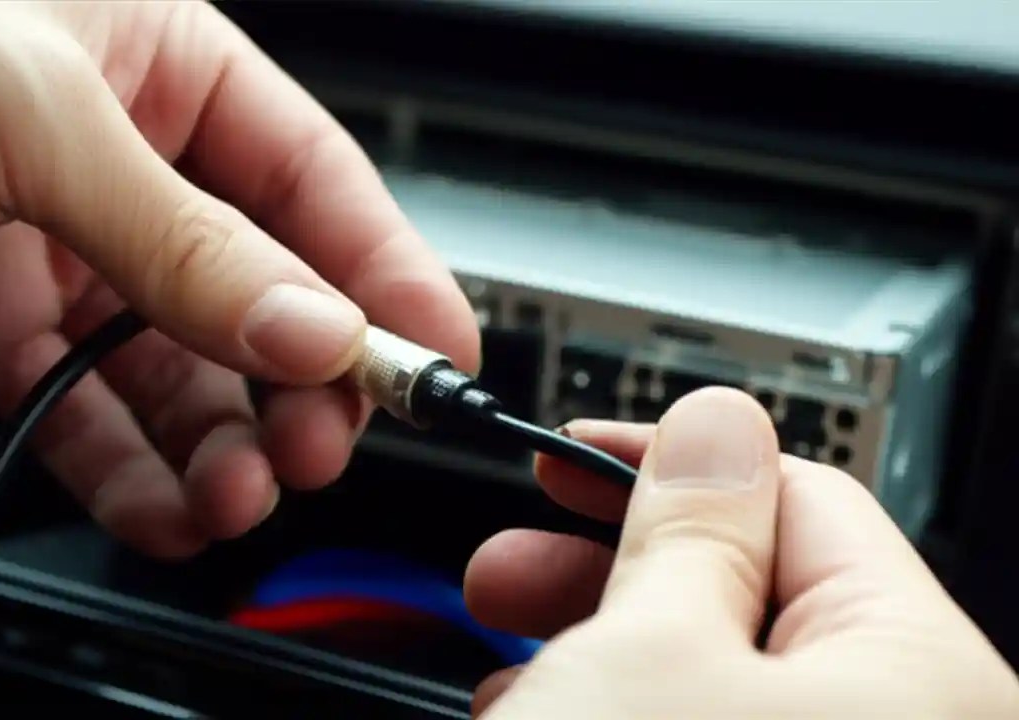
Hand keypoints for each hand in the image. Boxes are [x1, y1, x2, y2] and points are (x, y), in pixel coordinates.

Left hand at [0, 2, 477, 556]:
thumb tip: (310, 326)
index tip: (435, 354)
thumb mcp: (32, 114)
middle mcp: (126, 161)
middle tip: (321, 442)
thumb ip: (182, 240)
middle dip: (302, 377)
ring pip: (182, 368)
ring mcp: (60, 247)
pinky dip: (132, 473)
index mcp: (164, 65)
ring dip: (225, 440)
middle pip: (262, 290)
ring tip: (242, 491)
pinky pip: (86, 412)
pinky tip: (168, 509)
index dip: (382, 271)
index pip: (314, 181)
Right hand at [465, 388, 1018, 717]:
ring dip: (598, 652)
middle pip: (750, 592)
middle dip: (607, 569)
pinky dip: (623, 716)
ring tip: (513, 671)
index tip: (572, 452)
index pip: (802, 497)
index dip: (668, 460)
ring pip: (715, 677)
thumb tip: (717, 422)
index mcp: (921, 681)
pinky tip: (543, 716)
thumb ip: (691, 522)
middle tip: (515, 562)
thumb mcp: (648, 652)